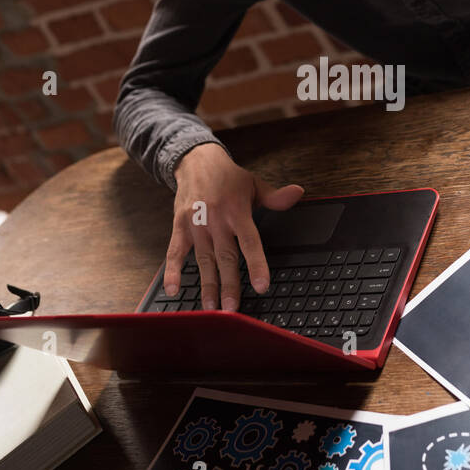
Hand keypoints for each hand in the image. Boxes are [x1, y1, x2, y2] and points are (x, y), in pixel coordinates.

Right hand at [164, 143, 304, 310]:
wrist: (196, 160)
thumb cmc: (228, 176)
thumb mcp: (254, 184)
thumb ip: (274, 197)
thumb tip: (297, 193)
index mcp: (237, 210)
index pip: (250, 242)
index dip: (256, 264)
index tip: (261, 286)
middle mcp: (216, 219)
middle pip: (225, 257)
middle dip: (229, 285)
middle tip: (231, 309)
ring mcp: (196, 224)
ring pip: (203, 260)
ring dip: (206, 285)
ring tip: (210, 308)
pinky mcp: (179, 226)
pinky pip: (174, 252)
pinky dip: (172, 271)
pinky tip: (174, 290)